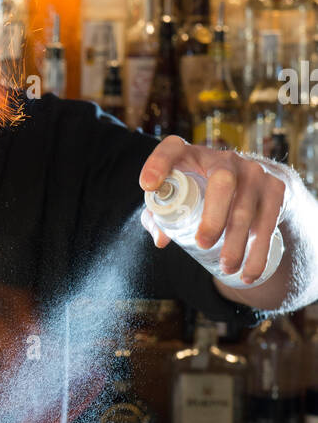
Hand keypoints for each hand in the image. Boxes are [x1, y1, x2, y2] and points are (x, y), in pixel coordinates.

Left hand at [138, 136, 290, 284]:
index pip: (172, 149)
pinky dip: (258, 251)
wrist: (256, 182)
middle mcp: (224, 158)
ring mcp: (253, 172)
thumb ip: (160, 216)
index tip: (148, 185)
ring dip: (237, 243)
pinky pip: (268, 221)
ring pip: (246, 209)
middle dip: (213, 216)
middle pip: (223, 182)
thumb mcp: (180, 195)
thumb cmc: (204, 191)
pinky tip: (249, 272)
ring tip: (227, 268)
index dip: (158, 163)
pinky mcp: (275, 188)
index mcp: (192, 155)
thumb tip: (161, 239)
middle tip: (201, 243)